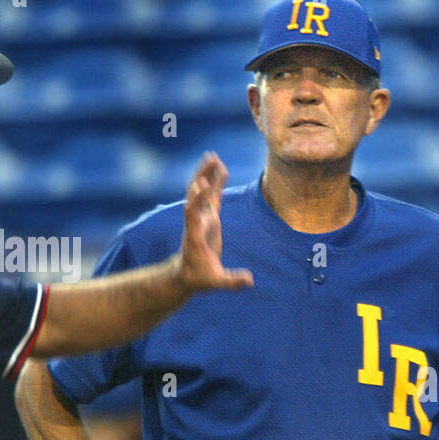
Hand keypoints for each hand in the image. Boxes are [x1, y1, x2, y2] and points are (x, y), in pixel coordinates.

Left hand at [175, 152, 253, 292]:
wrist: (188, 274)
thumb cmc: (199, 278)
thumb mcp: (216, 282)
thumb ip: (232, 281)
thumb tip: (250, 280)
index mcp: (194, 235)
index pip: (192, 214)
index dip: (195, 200)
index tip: (200, 186)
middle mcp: (196, 222)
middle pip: (195, 196)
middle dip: (201, 178)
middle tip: (209, 160)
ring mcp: (202, 218)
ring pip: (202, 192)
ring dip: (206, 174)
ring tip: (213, 157)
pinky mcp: (209, 219)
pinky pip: (212, 197)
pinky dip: (216, 183)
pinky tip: (222, 169)